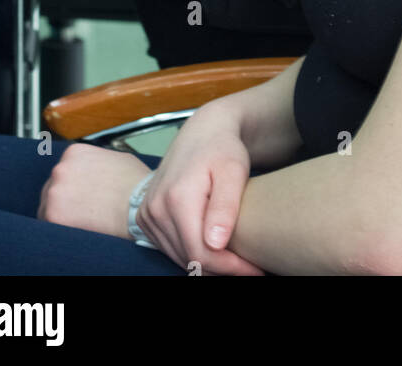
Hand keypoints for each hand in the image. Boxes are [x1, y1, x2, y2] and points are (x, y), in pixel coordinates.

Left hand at [36, 143, 153, 239]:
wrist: (140, 204)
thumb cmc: (135, 185)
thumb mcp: (116, 159)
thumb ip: (96, 163)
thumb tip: (93, 173)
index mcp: (74, 153)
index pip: (62, 172)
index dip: (70, 187)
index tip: (78, 197)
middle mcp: (61, 169)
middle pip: (51, 189)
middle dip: (63, 201)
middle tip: (80, 212)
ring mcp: (54, 191)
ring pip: (47, 207)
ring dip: (60, 215)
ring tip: (80, 223)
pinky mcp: (53, 215)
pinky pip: (48, 225)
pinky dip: (60, 230)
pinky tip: (76, 231)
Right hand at [134, 108, 265, 275]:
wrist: (203, 131)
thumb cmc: (223, 148)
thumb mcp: (233, 171)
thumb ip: (225, 206)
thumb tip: (215, 244)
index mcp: (176, 198)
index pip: (200, 253)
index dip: (229, 268)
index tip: (255, 270)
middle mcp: (155, 208)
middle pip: (188, 258)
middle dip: (221, 268)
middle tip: (250, 267)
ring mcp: (148, 213)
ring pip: (178, 256)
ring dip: (206, 263)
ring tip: (236, 259)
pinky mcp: (146, 216)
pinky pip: (169, 247)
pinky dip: (191, 253)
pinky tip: (213, 247)